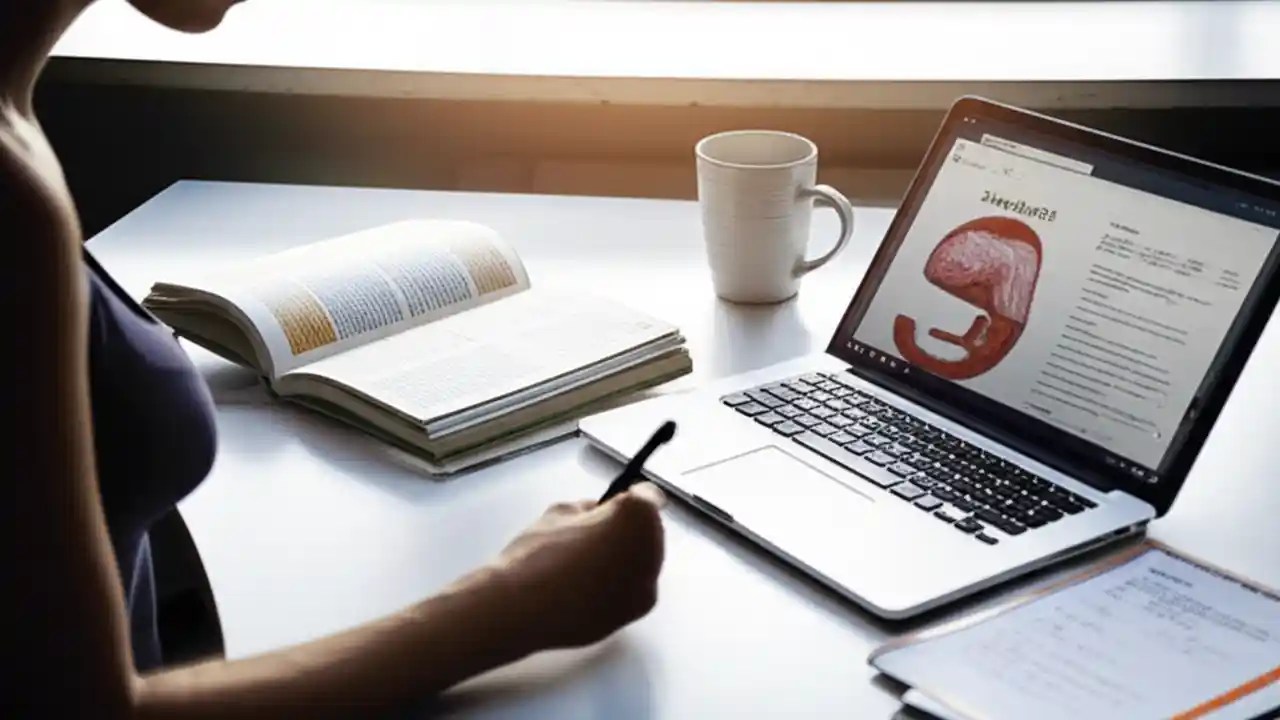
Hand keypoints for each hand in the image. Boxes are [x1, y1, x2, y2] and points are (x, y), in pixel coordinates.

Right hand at [490, 483, 665, 651]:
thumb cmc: (539, 553)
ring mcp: (646, 589)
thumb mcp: (561, 512)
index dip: (627, 500)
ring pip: (640, 565)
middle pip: (647, 534)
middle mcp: (653, 554)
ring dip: (621, 561)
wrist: (521, 608)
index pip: (649, 497)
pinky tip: (585, 590)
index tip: (611, 505)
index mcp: (639, 518)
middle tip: (591, 537)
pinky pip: (628, 592)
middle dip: (626, 532)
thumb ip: (590, 509)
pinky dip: (614, 587)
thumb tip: (597, 515)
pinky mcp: (632, 617)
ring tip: (584, 567)